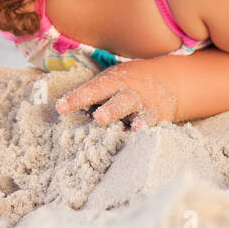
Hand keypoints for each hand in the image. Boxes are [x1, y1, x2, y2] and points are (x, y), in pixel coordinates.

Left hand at [54, 59, 179, 128]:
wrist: (167, 81)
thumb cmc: (125, 85)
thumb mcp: (109, 82)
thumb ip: (91, 96)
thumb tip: (62, 112)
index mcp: (114, 82)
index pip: (93, 90)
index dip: (77, 98)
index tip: (61, 108)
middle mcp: (132, 94)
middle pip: (121, 101)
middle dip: (111, 109)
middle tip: (99, 118)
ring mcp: (149, 108)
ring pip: (144, 115)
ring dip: (139, 123)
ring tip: (135, 129)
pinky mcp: (161, 122)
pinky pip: (156, 131)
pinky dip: (153, 137)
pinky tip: (150, 146)